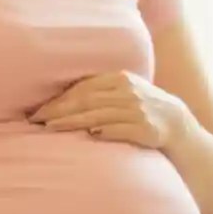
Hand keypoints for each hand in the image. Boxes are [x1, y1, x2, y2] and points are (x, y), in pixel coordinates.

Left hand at [29, 70, 192, 149]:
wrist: (176, 122)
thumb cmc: (142, 106)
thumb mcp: (124, 91)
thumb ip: (99, 91)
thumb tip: (62, 100)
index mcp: (120, 78)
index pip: (83, 88)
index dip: (59, 99)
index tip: (38, 110)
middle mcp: (128, 91)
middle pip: (87, 100)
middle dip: (59, 110)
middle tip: (36, 120)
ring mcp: (137, 110)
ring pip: (98, 115)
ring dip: (72, 122)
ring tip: (51, 128)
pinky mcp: (145, 129)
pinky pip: (119, 129)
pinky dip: (102, 131)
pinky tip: (87, 135)